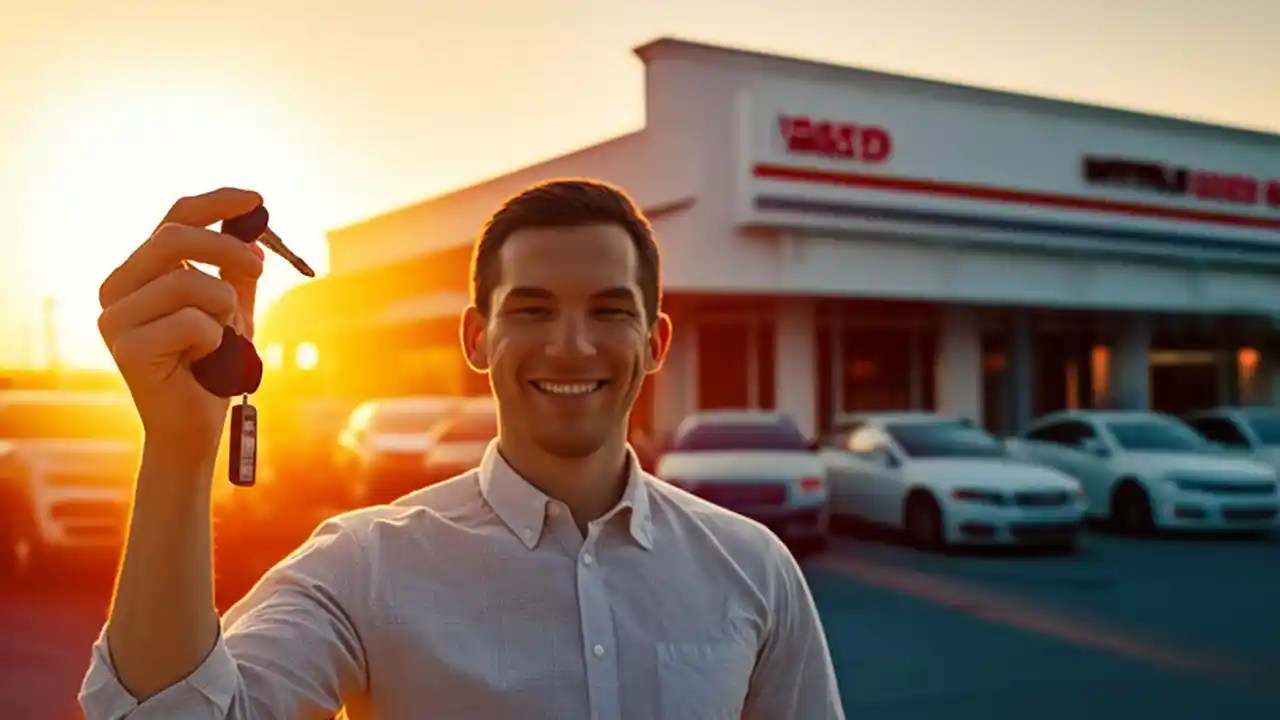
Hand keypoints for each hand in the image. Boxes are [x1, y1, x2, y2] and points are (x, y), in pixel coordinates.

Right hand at [97, 188, 265, 467]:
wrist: (195, 428)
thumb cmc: (213, 367)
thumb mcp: (231, 310)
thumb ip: (236, 270)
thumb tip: (252, 223)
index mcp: (140, 273)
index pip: (174, 219)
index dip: (217, 203)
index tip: (257, 199)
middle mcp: (118, 289)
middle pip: (174, 237)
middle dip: (228, 247)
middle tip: (260, 267)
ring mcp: (116, 317)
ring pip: (188, 281)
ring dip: (223, 310)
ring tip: (222, 341)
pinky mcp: (126, 347)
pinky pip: (191, 323)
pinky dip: (215, 342)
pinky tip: (206, 363)